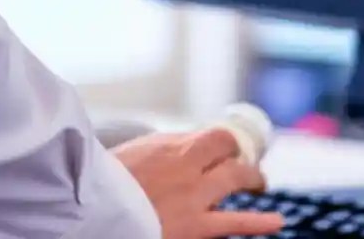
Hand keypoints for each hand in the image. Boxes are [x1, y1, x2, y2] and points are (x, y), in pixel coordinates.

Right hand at [113, 129, 284, 238]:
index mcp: (168, 148)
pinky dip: (259, 222)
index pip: (213, 136)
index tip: (225, 149)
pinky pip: (234, 223)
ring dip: (252, 179)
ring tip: (260, 184)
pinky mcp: (195, 228)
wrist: (85, 216)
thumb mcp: (128, 156)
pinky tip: (278, 222)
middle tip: (241, 163)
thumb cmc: (98, 187)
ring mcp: (194, 198)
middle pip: (227, 152)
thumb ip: (160, 150)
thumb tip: (184, 143)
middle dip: (237, 157)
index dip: (224, 143)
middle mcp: (186, 167)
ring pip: (237, 178)